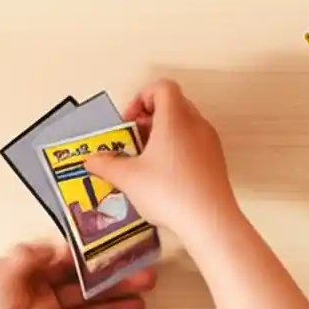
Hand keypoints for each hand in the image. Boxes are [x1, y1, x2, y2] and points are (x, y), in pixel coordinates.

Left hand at [0, 242, 155, 308]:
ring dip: (113, 308)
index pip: (65, 261)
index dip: (92, 256)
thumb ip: (26, 256)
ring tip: (137, 303)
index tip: (116, 250)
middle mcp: (38, 299)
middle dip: (113, 281)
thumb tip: (51, 244)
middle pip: (83, 286)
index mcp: (25, 277)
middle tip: (139, 276)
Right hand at [85, 79, 239, 241]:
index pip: (162, 87)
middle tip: (134, 139)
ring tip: (146, 159)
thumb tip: (92, 161)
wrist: (210, 221)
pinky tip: (164, 175)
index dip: (142, 97)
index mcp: (175, 119)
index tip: (130, 121)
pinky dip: (177, 148)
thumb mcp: (128, 179)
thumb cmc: (170, 193)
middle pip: (173, 103)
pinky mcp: (216, 160)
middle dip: (149, 116)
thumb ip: (106, 165)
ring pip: (185, 123)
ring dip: (163, 133)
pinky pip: (195, 141)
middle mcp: (196, 124)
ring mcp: (209, 142)